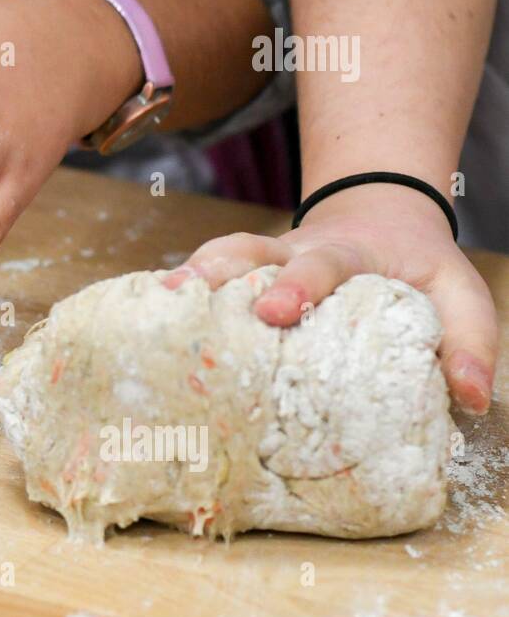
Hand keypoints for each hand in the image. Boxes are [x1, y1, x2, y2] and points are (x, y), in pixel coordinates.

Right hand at [164, 183, 496, 413]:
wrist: (378, 217)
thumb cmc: (417, 269)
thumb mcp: (459, 293)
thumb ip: (470, 339)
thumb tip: (469, 400)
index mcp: (346, 254)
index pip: (320, 264)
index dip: (297, 284)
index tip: (276, 311)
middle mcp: (290, 250)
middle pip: (247, 249)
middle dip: (219, 273)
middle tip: (189, 296)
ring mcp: (259, 260)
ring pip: (216, 256)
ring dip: (185, 277)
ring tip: (153, 305)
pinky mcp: (240, 274)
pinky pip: (203, 279)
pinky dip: (175, 295)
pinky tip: (145, 319)